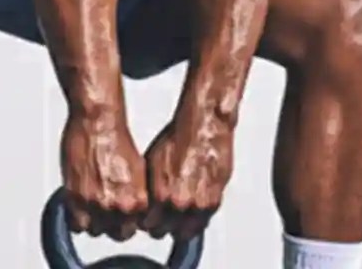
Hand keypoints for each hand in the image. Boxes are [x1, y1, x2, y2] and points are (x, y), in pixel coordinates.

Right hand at [60, 111, 148, 241]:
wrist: (98, 122)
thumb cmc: (116, 139)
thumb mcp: (138, 172)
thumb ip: (136, 195)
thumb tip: (134, 209)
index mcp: (138, 201)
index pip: (137, 228)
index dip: (129, 223)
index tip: (124, 219)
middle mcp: (119, 206)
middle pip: (117, 235)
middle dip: (113, 226)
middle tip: (108, 216)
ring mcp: (97, 205)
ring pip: (95, 232)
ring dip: (94, 223)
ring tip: (93, 209)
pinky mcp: (76, 199)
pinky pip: (76, 226)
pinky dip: (77, 220)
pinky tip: (80, 209)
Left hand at [141, 116, 234, 240]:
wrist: (204, 128)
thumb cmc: (179, 139)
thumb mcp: (151, 164)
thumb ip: (149, 190)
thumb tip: (145, 204)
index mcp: (161, 195)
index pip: (149, 225)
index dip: (146, 223)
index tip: (147, 221)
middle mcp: (181, 203)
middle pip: (165, 232)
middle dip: (161, 227)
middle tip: (160, 220)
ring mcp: (200, 204)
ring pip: (186, 233)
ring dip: (179, 227)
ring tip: (175, 218)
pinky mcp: (216, 201)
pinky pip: (203, 223)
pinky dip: (196, 221)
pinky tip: (189, 212)